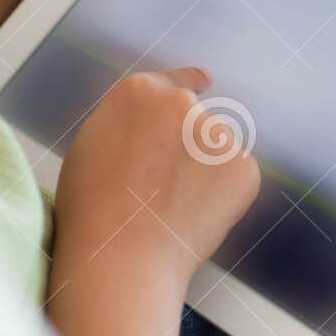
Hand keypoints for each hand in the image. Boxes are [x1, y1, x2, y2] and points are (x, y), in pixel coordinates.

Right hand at [51, 68, 261, 285]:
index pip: (176, 79)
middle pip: (197, 120)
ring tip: (175, 209)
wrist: (120, 255)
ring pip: (218, 152)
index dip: (190, 85)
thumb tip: (151, 126)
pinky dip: (226, 197)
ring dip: (207, 173)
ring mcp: (216, 134)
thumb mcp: (93, 144)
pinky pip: (237, 178)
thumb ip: (129, 123)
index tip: (204, 84)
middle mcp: (182, 103)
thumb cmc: (92, 211)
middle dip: (190, 147)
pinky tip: (196, 217)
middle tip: (167, 189)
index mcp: (138, 92)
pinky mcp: (243, 167)